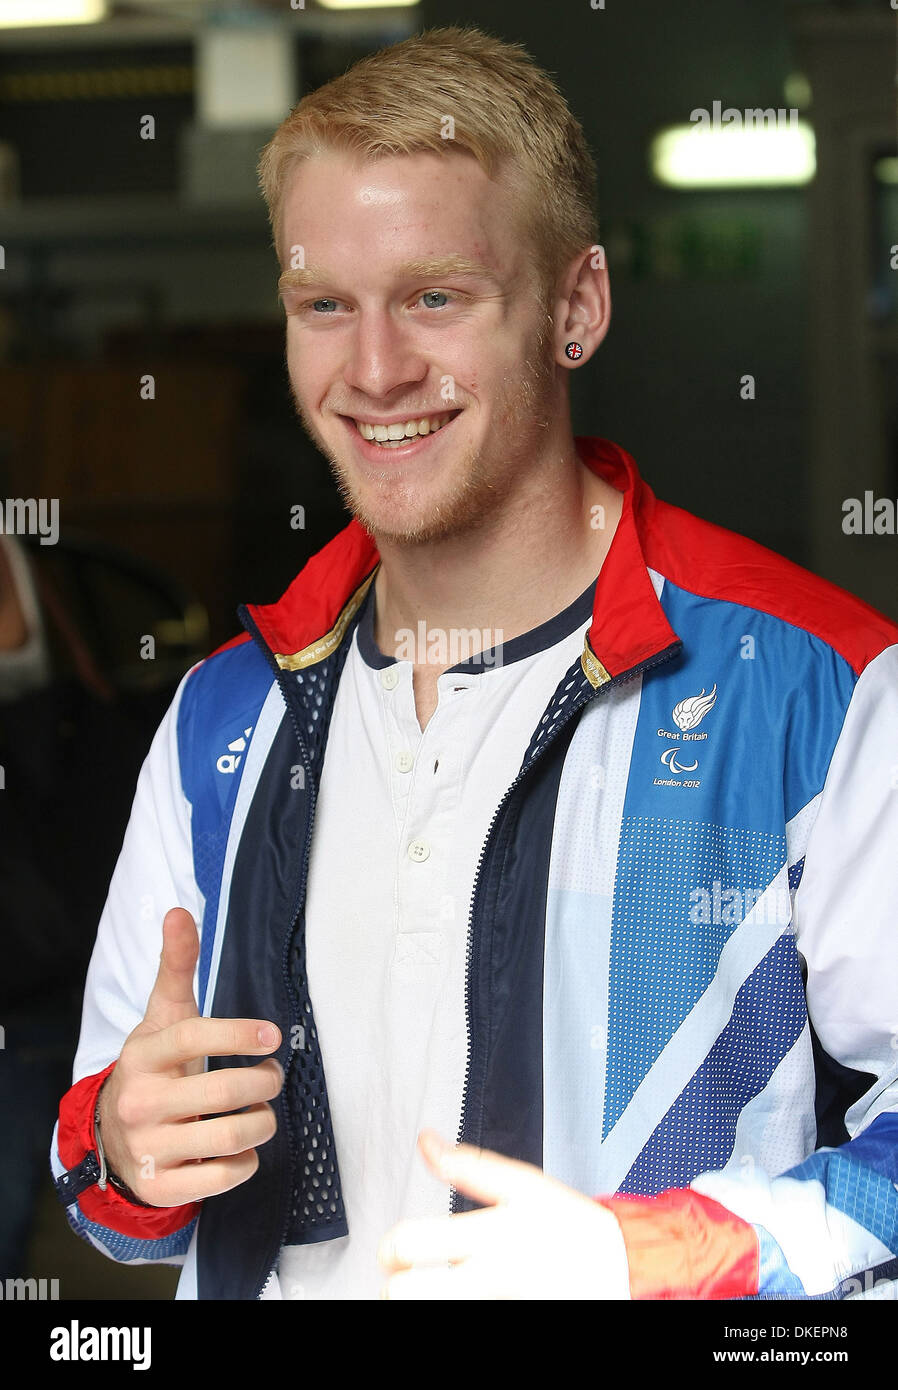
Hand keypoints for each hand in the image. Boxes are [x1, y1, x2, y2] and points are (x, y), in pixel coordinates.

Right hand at [97, 907, 283, 1206]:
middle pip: (224, 1091)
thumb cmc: (154, 1066)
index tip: (271, 1034)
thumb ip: (176, 966)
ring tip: (260, 1111)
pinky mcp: (161, 1186)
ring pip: (231, 1135)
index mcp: (143, 1056)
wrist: (114, 1134)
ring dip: (261, 1122)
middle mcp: (140, 1102)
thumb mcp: (162, 1016)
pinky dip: (244, 1162)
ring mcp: (149, 1147)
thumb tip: (180, 911)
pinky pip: (224, 1178)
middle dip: (264, 1082)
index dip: (238, 1033)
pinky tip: (240, 1147)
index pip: (193, 1037)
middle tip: (271, 1078)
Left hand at [377, 1130, 630, 1299]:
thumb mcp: (522, 1184)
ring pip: (430, 1309)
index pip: (413, 1241)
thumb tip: (425, 1140)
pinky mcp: (507, 1319)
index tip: (393, 1251)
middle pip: (407, 1292)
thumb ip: (466, 1165)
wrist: (624, 1270)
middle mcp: (491, 1276)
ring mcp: (500, 1304)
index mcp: (490, 1233)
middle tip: (401, 1282)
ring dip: (421, 1302)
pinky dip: (453, 1312)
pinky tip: (458, 1300)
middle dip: (395, 1287)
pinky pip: (463, 1323)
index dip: (390, 1246)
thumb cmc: (571, 1226)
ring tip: (427, 1293)